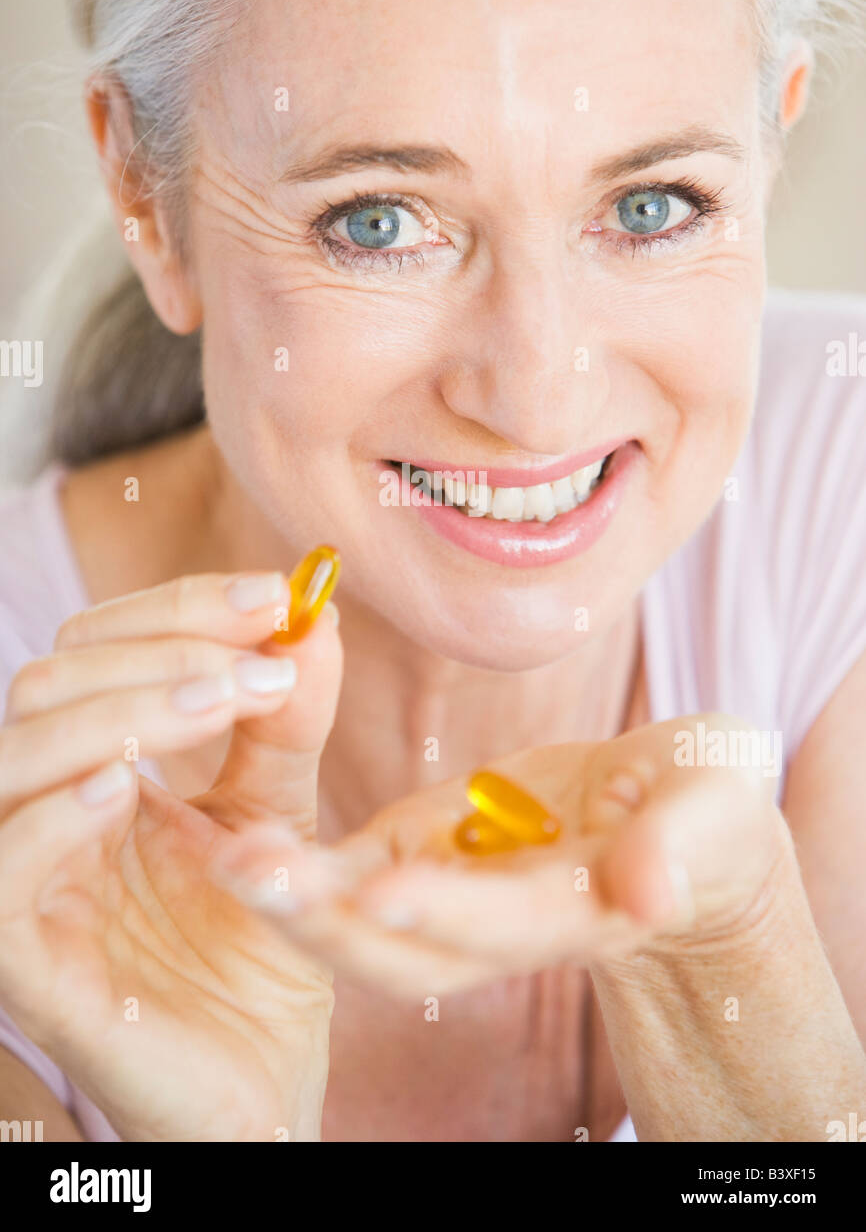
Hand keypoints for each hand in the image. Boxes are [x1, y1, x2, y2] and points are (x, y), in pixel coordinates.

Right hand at [0, 567, 341, 1140]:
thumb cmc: (259, 944)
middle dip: (158, 649)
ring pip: (12, 753)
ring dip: (119, 708)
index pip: (99, 646)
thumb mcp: (278, 811)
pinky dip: (54, 812)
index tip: (276, 596)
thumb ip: (284, 721)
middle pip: (49, 680)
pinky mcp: (25, 961)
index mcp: (99, 764)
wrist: (263, 1079)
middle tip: (259, 659)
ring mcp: (28, 881)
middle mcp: (49, 809)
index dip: (179, 607)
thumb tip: (309, 614)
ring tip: (221, 700)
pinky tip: (128, 789)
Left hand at [212, 714, 789, 998]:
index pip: (508, 921)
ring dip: (292, 897)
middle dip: (330, 919)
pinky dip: (289, 860)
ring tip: (223, 853)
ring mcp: (451, 899)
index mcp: (580, 913)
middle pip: (407, 948)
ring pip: (362, 920)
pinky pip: (344, 872)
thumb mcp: (707, 812)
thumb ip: (679, 847)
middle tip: (250, 871)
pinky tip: (225, 828)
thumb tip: (654, 889)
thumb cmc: (700, 812)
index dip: (449, 908)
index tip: (382, 889)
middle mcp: (500, 926)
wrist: (664, 826)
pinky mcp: (417, 860)